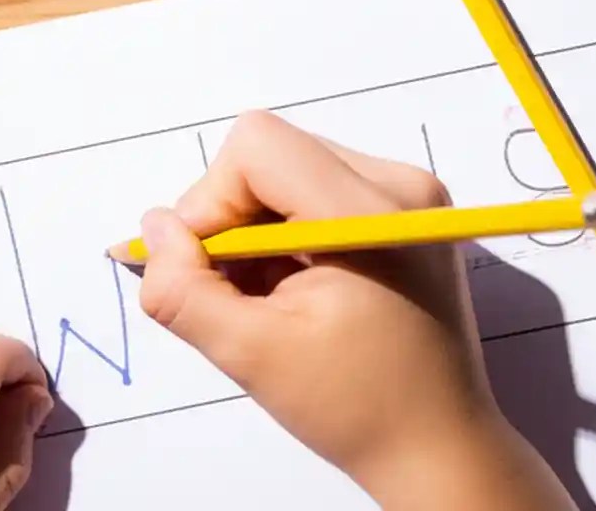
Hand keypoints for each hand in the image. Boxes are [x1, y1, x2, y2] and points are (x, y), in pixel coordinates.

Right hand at [133, 111, 575, 509]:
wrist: (440, 448)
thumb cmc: (358, 409)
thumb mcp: (251, 355)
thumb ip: (183, 289)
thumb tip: (155, 229)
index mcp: (371, 213)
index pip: (256, 148)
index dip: (211, 202)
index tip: (208, 269)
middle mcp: (398, 184)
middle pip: (269, 154)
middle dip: (230, 218)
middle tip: (234, 289)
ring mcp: (406, 195)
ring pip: (285, 171)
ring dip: (254, 229)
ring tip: (268, 297)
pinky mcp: (401, 212)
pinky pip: (312, 191)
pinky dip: (282, 234)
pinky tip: (292, 289)